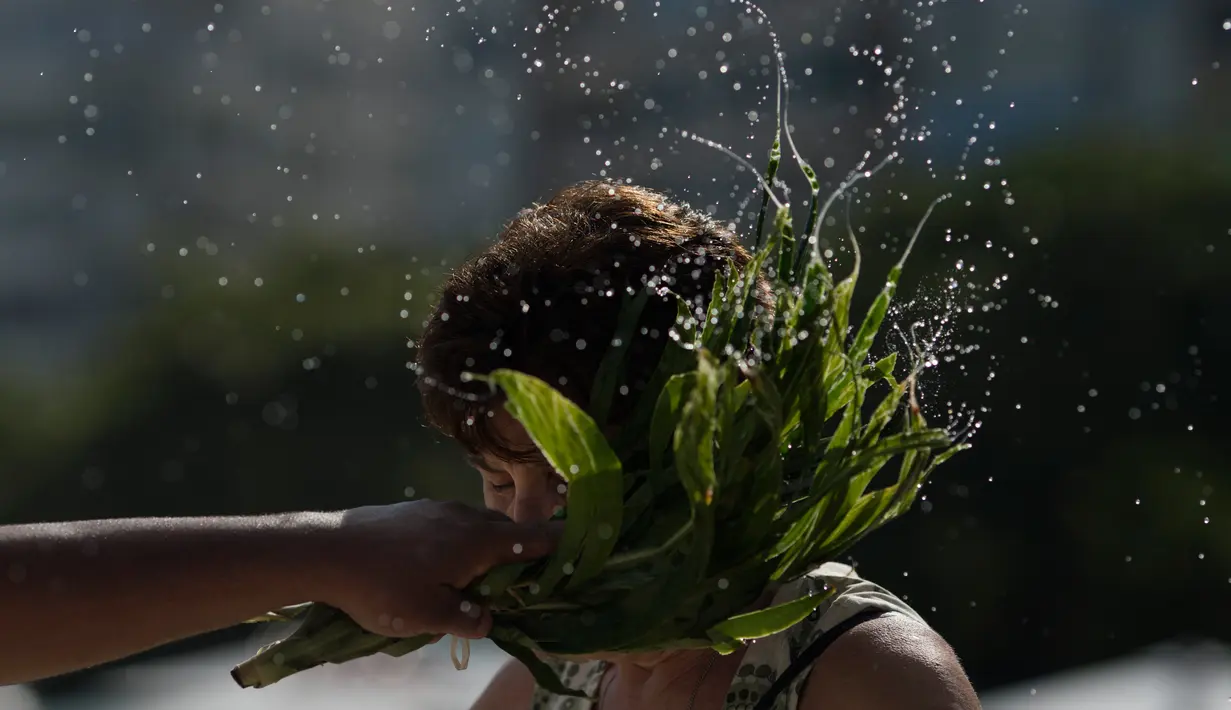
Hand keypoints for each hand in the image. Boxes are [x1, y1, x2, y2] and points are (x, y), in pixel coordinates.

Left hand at [317, 500, 559, 639]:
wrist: (326, 551)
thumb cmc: (382, 586)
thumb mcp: (429, 615)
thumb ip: (466, 619)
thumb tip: (488, 621)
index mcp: (478, 541)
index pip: (532, 539)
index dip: (560, 544)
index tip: (582, 545)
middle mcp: (464, 517)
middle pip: (507, 531)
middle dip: (521, 551)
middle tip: (527, 579)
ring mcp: (437, 509)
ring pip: (477, 527)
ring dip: (487, 548)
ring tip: (480, 578)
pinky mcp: (413, 511)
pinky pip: (452, 524)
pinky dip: (460, 542)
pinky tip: (441, 565)